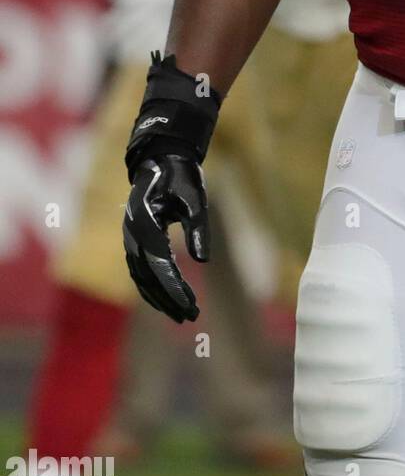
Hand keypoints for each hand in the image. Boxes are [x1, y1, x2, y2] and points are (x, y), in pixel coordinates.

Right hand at [123, 153, 208, 322]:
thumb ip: (198, 229)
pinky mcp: (133, 240)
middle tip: (190, 317)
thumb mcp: (195, 198)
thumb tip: (203, 261)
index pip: (160, 263)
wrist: (160, 159)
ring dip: (159, 298)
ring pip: (140, 277)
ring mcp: (129, 238)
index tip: (191, 305)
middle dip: (168, 299)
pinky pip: (139, 270)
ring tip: (181, 316)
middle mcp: (132, 233)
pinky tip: (167, 300)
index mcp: (144, 221)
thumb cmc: (181, 177)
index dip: (175, 287)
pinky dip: (151, 287)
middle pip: (147, 276)